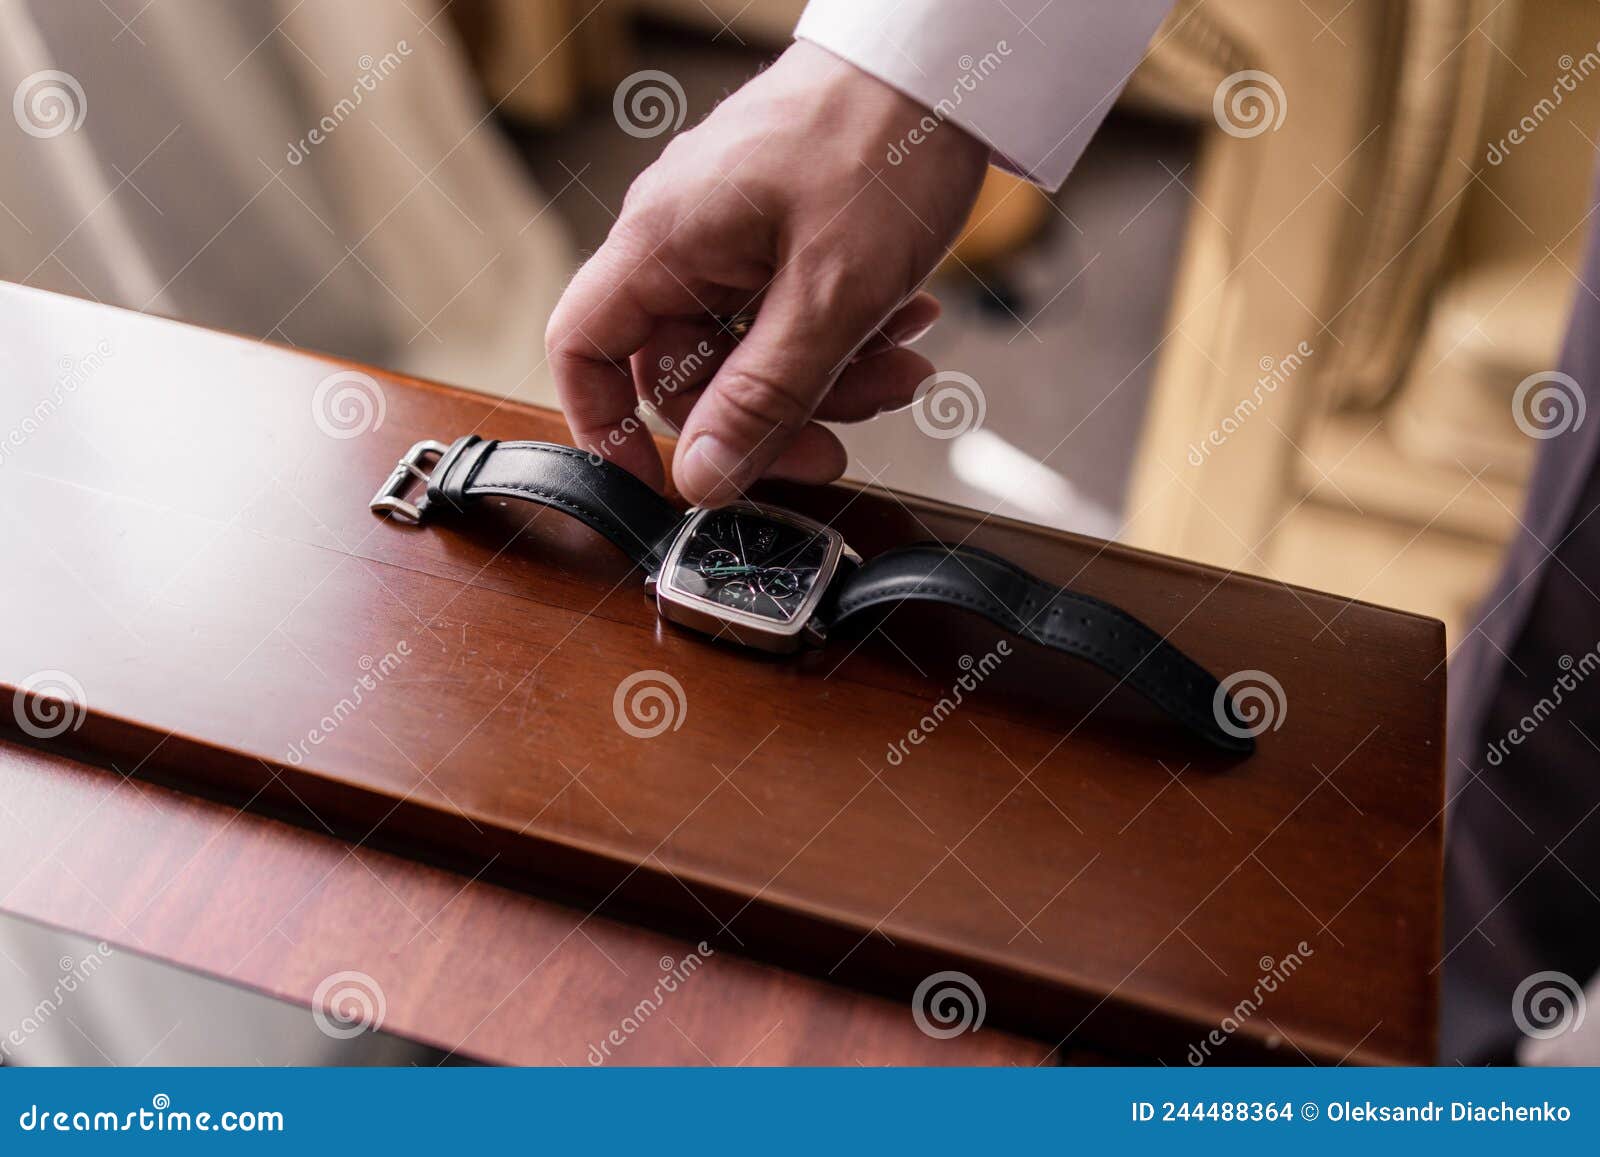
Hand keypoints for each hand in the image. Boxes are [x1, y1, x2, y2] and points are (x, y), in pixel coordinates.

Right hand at [545, 40, 989, 504]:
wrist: (944, 59)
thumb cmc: (882, 141)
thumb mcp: (832, 296)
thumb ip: (763, 396)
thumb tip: (704, 477)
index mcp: (664, 241)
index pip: (583, 349)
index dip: (605, 426)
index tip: (660, 481)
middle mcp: (683, 235)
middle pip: (687, 368)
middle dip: (769, 414)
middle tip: (838, 441)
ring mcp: (730, 231)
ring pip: (750, 348)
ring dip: (827, 378)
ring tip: (903, 366)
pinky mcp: (777, 228)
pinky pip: (787, 308)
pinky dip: (843, 332)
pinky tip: (905, 323)